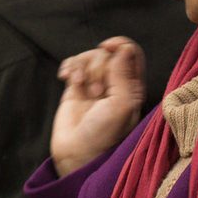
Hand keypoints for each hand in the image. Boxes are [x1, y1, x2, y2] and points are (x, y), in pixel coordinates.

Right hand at [51, 37, 145, 176]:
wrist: (77, 152)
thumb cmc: (104, 134)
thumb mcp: (121, 104)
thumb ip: (123, 75)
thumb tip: (124, 49)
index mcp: (132, 87)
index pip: (132, 54)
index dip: (121, 45)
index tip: (109, 46)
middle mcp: (114, 84)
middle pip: (108, 54)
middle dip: (99, 65)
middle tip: (96, 90)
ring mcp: (94, 85)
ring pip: (89, 57)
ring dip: (83, 67)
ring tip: (80, 86)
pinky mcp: (75, 88)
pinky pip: (73, 65)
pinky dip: (69, 67)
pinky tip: (65, 77)